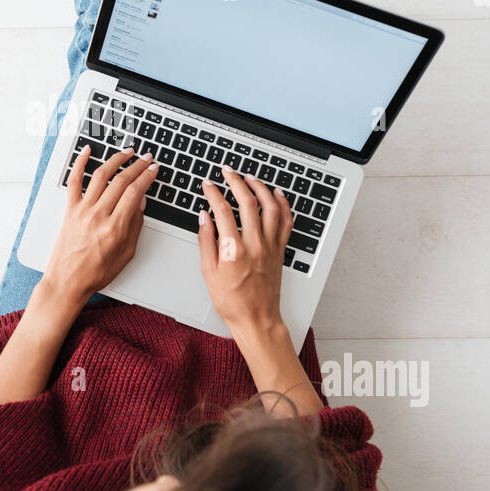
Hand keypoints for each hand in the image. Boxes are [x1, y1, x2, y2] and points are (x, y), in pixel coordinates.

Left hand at [43, 146, 158, 306]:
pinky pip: (74, 181)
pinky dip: (79, 163)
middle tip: (146, 159)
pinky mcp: (70, 210)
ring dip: (115, 160)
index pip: (134, 192)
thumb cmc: (96, 273)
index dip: (146, 177)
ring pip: (100, 176)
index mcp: (115, 227)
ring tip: (126, 152)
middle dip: (137, 166)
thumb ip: (135, 226)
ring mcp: (82, 210)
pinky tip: (87, 151)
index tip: (153, 170)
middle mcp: (98, 215)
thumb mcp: (126, 254)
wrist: (67, 281)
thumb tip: (140, 203)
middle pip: (121, 181)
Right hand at [197, 167, 292, 337]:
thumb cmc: (232, 302)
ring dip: (260, 187)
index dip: (213, 193)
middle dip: (236, 181)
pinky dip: (283, 204)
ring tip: (250, 178)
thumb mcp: (208, 273)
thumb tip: (204, 218)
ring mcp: (270, 246)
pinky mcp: (280, 250)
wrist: (256, 319)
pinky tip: (276, 194)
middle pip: (247, 202)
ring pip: (270, 206)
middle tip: (227, 172)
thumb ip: (206, 242)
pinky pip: (285, 221)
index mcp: (233, 250)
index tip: (208, 185)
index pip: (222, 210)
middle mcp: (255, 244)